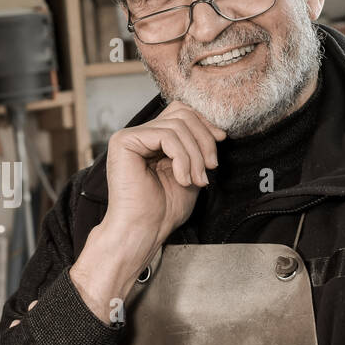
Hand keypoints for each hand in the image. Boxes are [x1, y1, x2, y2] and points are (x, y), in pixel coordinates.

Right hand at [104, 99, 225, 256]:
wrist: (143, 231)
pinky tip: (182, 179)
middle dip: (204, 140)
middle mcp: (138, 134)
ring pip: (177, 125)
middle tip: (210, 168)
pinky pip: (166, 136)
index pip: (181, 113)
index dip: (204, 124)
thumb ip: (197, 149)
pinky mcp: (124, 142)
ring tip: (197, 180)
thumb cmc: (163, 210)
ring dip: (195, 155)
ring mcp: (129, 136)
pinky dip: (182, 158)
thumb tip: (216, 130)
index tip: (220, 142)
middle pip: (182, 113)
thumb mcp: (191, 172)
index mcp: (152, 140)